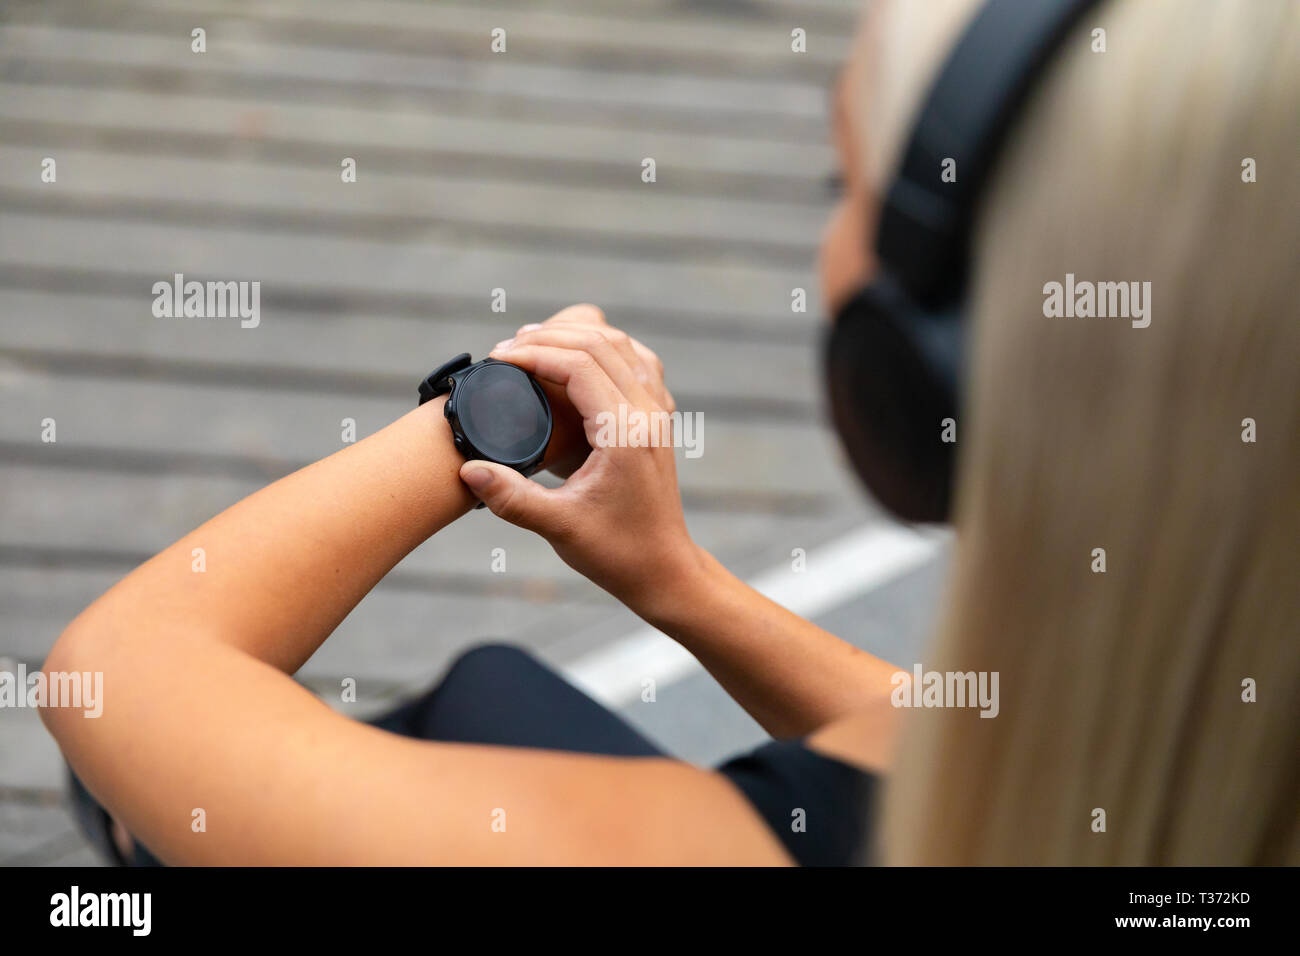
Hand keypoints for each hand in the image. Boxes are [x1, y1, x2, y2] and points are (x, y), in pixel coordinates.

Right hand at [459, 306, 701, 616]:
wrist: (663, 570)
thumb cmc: (615, 553)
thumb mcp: (558, 527)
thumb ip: (511, 498)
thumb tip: (467, 470)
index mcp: (625, 433)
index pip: (580, 365)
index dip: (534, 353)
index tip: (497, 359)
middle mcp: (647, 415)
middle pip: (601, 344)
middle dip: (549, 337)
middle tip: (505, 348)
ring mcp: (658, 414)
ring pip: (622, 346)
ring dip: (577, 335)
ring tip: (533, 341)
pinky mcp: (659, 420)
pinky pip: (638, 363)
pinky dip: (606, 348)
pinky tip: (579, 355)